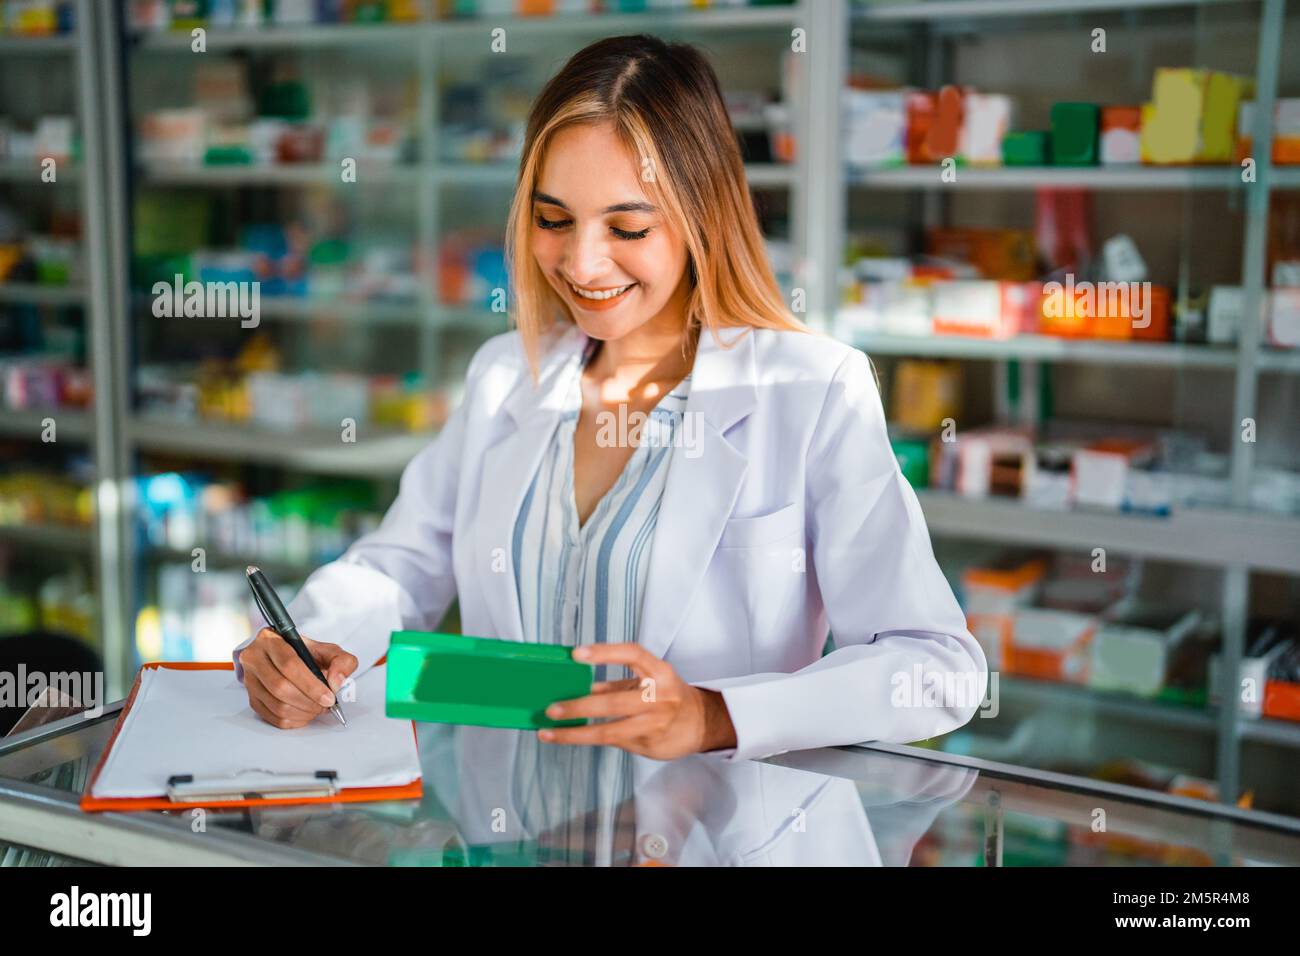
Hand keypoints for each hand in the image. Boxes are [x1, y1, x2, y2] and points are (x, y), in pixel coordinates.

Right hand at [238, 628, 357, 729]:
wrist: (286, 659)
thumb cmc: (306, 654)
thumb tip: (336, 682)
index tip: (328, 697)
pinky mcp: (251, 697)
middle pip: (280, 687)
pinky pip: (271, 716)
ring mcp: (250, 679)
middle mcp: (254, 658)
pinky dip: (292, 720)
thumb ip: (342, 661)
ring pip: (275, 704)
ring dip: (302, 712)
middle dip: (308, 701)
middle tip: (325, 705)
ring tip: (317, 709)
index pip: (289, 664)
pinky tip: (305, 714)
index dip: (311, 685)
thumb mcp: (328, 650)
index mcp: (271, 639)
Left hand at [538, 643, 736, 759]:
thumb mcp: (646, 681)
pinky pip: (614, 741)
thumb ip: (614, 684)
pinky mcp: (649, 744)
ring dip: (576, 732)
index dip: (604, 653)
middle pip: (614, 702)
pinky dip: (589, 739)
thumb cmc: (668, 696)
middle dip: (579, 706)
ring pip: (609, 731)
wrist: (701, 723)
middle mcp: (659, 696)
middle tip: (552, 709)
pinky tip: (570, 737)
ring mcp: (654, 723)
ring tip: (550, 731)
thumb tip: (577, 684)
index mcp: (659, 672)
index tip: (576, 654)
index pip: (632, 654)